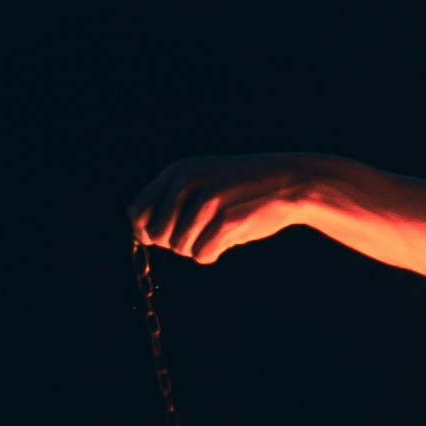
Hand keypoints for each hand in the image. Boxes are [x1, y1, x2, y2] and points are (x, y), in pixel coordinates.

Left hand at [129, 152, 330, 260]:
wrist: (289, 181)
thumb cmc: (240, 188)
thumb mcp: (201, 181)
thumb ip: (170, 201)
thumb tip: (139, 233)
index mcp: (178, 171)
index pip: (137, 213)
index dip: (148, 232)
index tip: (168, 234)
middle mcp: (187, 183)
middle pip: (157, 235)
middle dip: (174, 242)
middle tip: (198, 233)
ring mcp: (207, 200)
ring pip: (179, 247)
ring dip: (196, 247)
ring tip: (216, 232)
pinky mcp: (226, 220)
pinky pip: (202, 254)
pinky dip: (212, 253)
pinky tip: (228, 238)